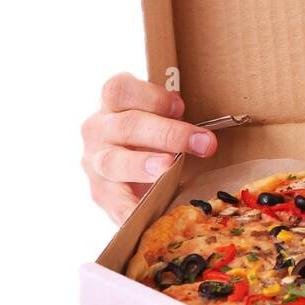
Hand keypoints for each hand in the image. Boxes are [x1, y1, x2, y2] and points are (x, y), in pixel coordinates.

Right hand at [81, 72, 217, 223]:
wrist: (133, 163)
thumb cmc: (154, 131)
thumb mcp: (163, 116)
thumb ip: (177, 118)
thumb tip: (209, 137)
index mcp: (114, 101)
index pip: (120, 90)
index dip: (151, 97)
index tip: (181, 107)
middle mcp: (98, 128)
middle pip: (127, 126)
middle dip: (168, 134)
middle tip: (203, 143)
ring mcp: (95, 161)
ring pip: (114, 162)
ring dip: (144, 165)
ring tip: (167, 168)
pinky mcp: (100, 192)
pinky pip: (113, 203)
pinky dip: (129, 210)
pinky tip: (146, 215)